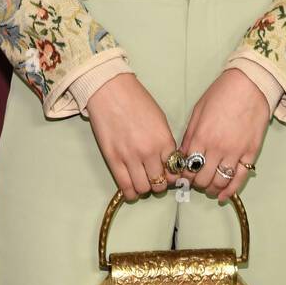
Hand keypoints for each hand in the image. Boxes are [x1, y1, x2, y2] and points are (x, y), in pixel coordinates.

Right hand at [85, 72, 178, 202]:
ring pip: (144, 188)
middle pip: (160, 183)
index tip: (169, 174)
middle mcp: (150, 152)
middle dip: (160, 184)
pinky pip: (125, 186)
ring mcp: (130, 157)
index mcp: (164, 141)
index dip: (173, 175)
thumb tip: (167, 161)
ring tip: (142, 182)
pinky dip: (131, 193)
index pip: (175, 171)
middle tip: (155, 178)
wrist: (110, 91)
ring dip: (145, 188)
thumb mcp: (160, 119)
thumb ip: (165, 142)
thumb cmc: (136, 100)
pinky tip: (132, 190)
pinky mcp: (113, 160)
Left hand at [178, 69, 267, 204]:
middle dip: (197, 183)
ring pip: (220, 182)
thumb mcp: (198, 112)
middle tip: (196, 181)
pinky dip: (231, 190)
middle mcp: (216, 148)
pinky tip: (224, 196)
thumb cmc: (221, 94)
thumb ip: (190, 135)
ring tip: (209, 188)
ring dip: (212, 189)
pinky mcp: (251, 153)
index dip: (183, 176)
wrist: (249, 85)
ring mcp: (235, 152)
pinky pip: (240, 178)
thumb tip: (183, 155)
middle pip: (202, 178)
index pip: (187, 167)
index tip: (184, 177)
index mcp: (200, 137)